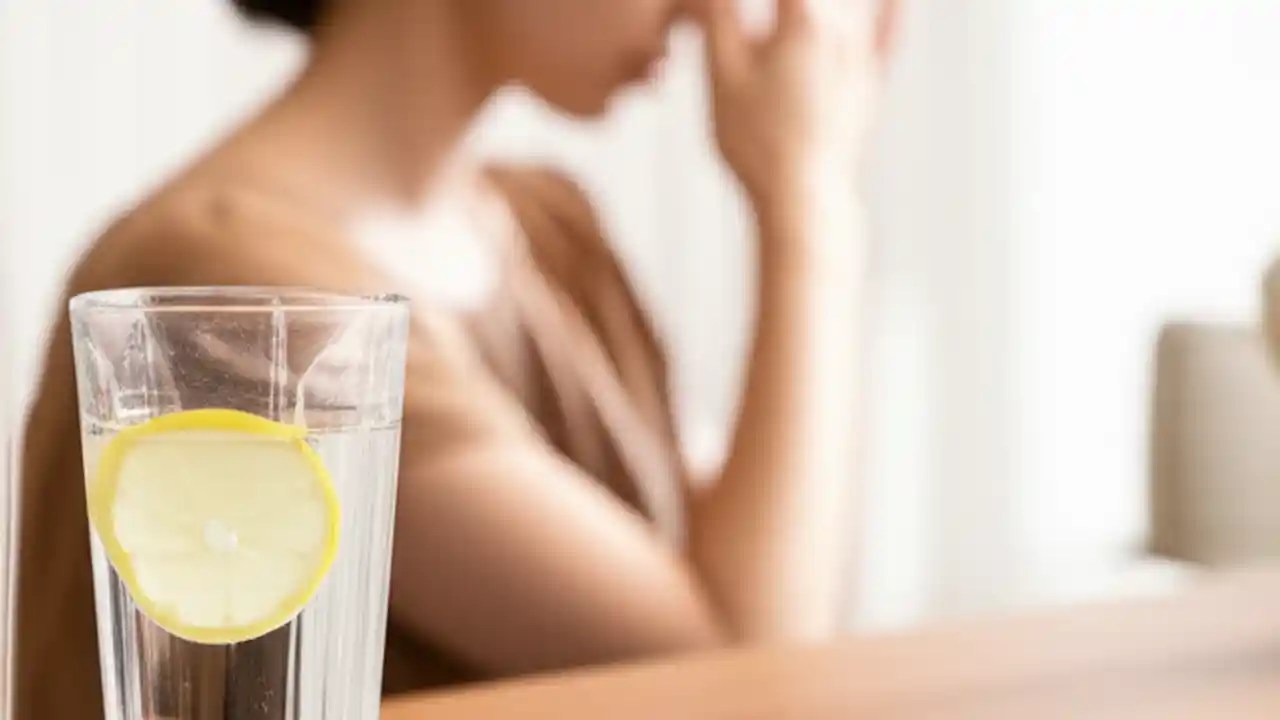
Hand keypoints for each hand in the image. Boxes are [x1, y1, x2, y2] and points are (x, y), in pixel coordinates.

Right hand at [697, 0, 897, 204]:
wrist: (804, 196)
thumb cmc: (756, 141)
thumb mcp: (723, 74)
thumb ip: (720, 15)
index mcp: (802, 19)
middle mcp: (841, 29)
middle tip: (777, 5)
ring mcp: (860, 57)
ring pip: (854, 3)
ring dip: (830, 0)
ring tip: (800, 7)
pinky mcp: (868, 86)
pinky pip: (887, 34)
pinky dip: (891, 11)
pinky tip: (898, 2)